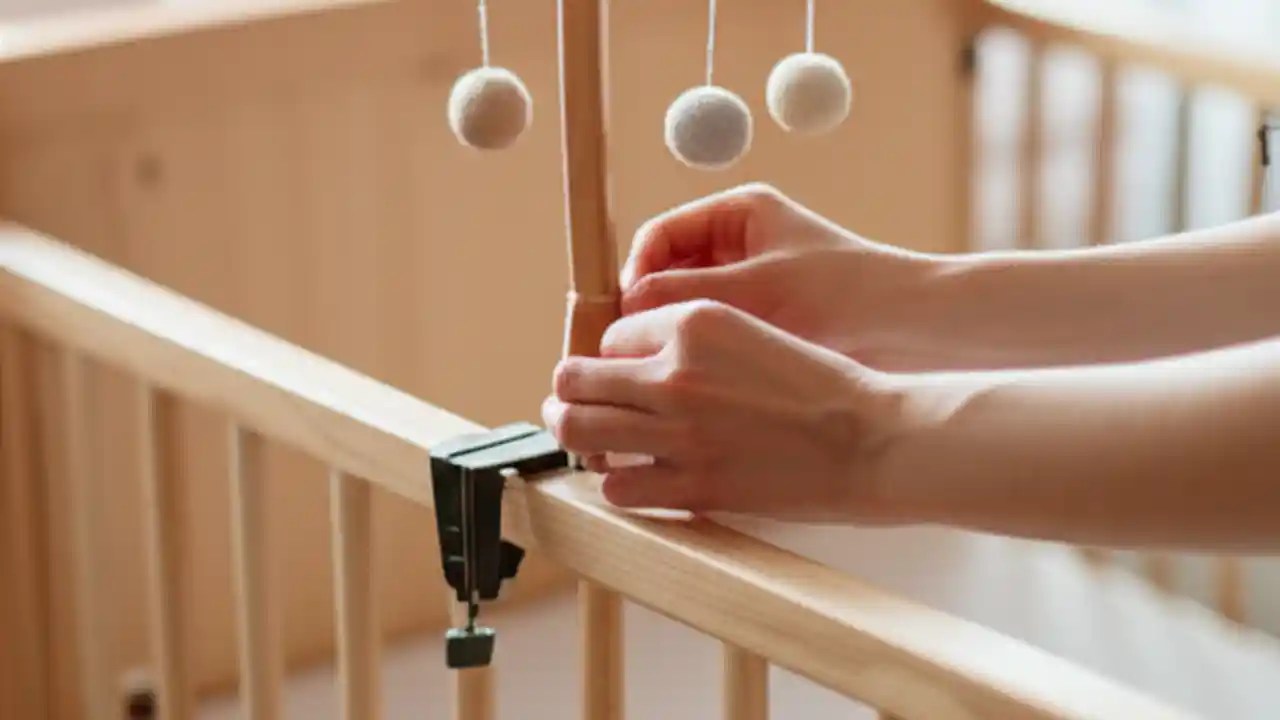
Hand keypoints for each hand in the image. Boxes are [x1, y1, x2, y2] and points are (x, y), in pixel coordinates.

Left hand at [541, 299, 905, 521]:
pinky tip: (632, 479)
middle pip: (576, 379)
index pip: (610, 336)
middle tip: (568, 405)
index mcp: (692, 323)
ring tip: (582, 441)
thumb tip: (634, 359)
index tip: (610, 375)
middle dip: (568, 393)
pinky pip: (617, 486)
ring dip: (576, 436)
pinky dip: (617, 482)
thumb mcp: (751, 332)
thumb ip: (690, 342)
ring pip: (581, 432)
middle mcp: (675, 373)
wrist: (871, 440)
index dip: (608, 357)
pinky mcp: (692, 485)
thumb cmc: (822, 385)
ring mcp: (678, 432)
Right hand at [622, 183, 936, 365]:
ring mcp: (750, 289)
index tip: (625, 313)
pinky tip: (688, 382)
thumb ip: (686, 293)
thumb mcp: (757, 288)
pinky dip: (695, 356)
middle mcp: (740, 247)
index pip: (659, 236)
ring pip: (684, 310)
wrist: (918, 332)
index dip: (634, 272)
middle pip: (665, 273)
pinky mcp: (762, 328)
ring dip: (669, 336)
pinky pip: (710, 338)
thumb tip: (626, 307)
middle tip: (630, 348)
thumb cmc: (846, 294)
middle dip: (646, 309)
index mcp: (740, 215)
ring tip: (656, 369)